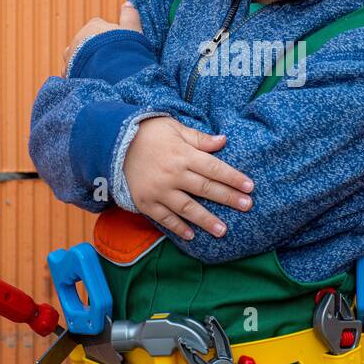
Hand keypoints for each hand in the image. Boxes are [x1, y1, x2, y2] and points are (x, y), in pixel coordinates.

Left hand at [62, 2, 142, 70]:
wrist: (109, 72)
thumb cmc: (122, 50)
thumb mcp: (132, 31)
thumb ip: (130, 17)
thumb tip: (128, 3)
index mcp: (93, 26)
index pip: (98, 25)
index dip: (107, 35)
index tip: (116, 44)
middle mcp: (78, 38)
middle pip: (86, 41)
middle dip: (94, 49)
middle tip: (108, 60)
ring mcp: (70, 55)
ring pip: (75, 56)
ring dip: (82, 62)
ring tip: (97, 72)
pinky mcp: (67, 72)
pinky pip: (70, 72)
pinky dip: (77, 75)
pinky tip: (87, 80)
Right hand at [123, 116, 254, 239]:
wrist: (113, 143)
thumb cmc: (148, 133)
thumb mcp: (174, 128)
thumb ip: (199, 138)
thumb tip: (223, 141)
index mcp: (183, 154)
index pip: (214, 167)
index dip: (233, 177)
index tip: (249, 186)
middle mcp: (173, 174)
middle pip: (206, 188)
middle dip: (228, 198)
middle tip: (247, 206)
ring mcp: (159, 190)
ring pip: (187, 208)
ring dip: (206, 220)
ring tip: (223, 230)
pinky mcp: (146, 202)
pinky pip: (164, 218)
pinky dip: (178, 227)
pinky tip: (191, 235)